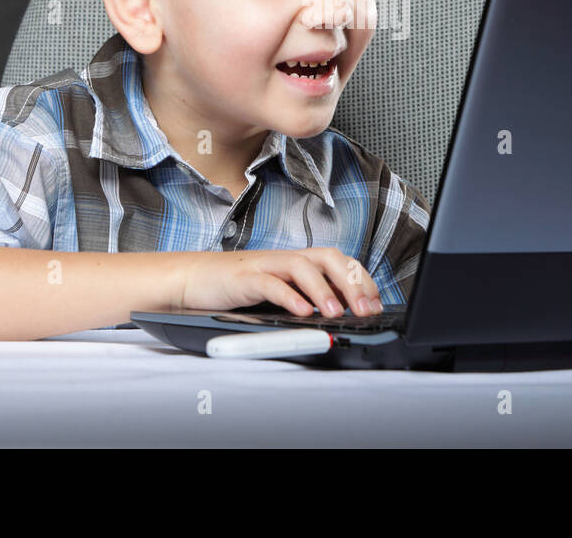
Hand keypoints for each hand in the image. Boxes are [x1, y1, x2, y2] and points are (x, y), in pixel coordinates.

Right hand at [178, 248, 383, 316]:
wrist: (195, 279)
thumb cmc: (240, 288)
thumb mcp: (281, 291)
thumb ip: (307, 297)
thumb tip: (344, 314)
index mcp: (299, 261)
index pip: (340, 262)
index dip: (361, 281)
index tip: (376, 304)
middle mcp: (286, 258)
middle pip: (328, 257)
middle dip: (350, 283)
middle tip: (365, 310)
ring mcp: (265, 264)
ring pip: (301, 266)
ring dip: (323, 290)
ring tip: (335, 313)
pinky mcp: (243, 278)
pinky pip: (269, 283)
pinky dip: (288, 297)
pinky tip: (301, 312)